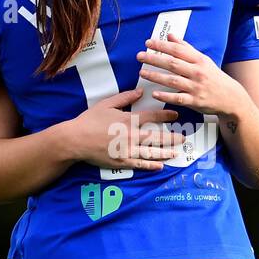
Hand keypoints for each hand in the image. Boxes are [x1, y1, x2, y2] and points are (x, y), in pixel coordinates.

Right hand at [64, 89, 183, 171]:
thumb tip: (140, 91)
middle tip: (183, 137)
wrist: (75, 140)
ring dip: (166, 152)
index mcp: (128, 120)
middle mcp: (131, 136)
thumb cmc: (90, 120)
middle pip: (157, 137)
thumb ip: (125, 97)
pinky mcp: (121, 162)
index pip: (152, 116)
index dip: (165, 114)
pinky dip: (151, 166)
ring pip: (151, 152)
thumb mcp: (106, 104)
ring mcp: (127, 150)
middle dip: (172, 137)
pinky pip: (140, 165)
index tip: (176, 115)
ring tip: (177, 152)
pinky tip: (160, 166)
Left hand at [137, 37, 249, 117]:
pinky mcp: (195, 102)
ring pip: (173, 80)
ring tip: (142, 72)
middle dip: (154, 59)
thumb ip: (186, 48)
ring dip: (156, 76)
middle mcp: (197, 72)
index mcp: (199, 60)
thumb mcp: (203, 60)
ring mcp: (196, 87)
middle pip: (173, 64)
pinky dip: (166, 96)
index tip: (148, 43)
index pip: (178, 50)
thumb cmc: (214, 77)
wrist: (231, 97)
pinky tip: (154, 93)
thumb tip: (170, 36)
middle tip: (140, 56)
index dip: (162, 46)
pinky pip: (178, 98)